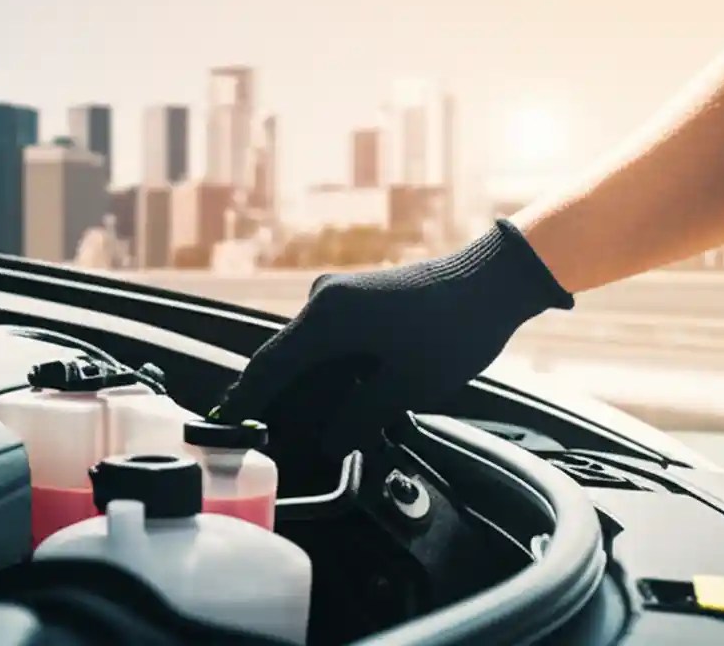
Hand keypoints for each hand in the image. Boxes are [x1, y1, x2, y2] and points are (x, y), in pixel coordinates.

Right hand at [210, 221, 573, 445]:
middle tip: (278, 439)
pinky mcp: (358, 300)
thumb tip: (329, 444)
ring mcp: (339, 297)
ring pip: (310, 354)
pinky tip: (350, 400)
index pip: (269, 366)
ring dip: (314, 390)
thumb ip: (360, 418)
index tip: (228, 426)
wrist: (495, 279)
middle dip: (283, 402)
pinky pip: (330, 342)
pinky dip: (332, 372)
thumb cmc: (453, 329)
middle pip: (286, 360)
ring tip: (325, 429)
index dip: (247, 401)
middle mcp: (323, 302)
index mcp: (326, 319)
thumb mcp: (406, 387)